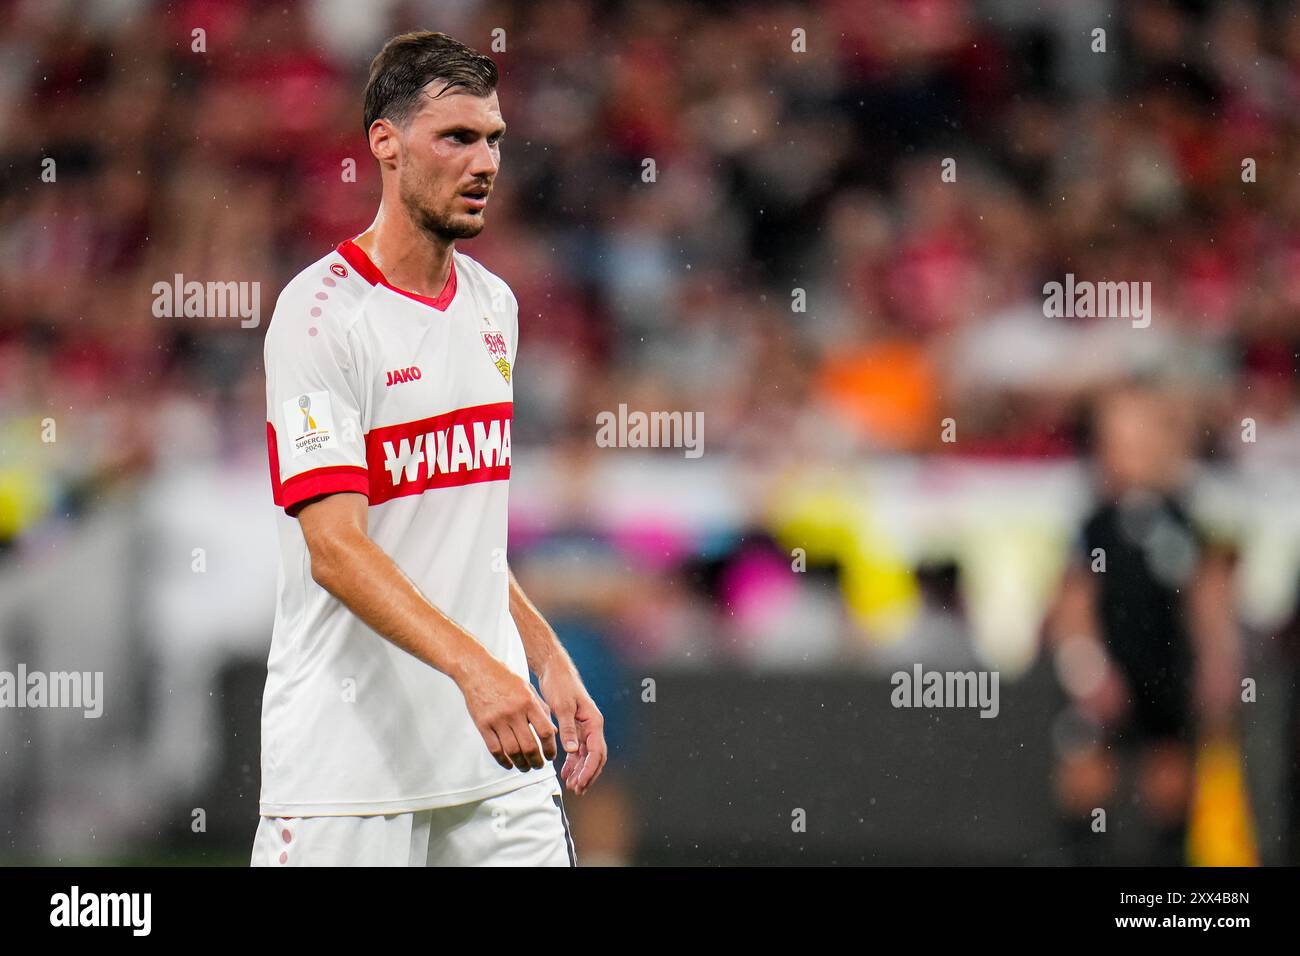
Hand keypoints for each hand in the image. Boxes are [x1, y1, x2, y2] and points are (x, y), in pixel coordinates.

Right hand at [458, 654, 557, 771]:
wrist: (477, 669)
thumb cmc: (504, 678)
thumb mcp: (528, 688)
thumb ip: (541, 709)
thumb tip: (553, 731)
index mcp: (528, 702)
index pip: (545, 731)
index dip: (550, 748)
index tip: (550, 756)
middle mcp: (514, 712)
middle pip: (529, 746)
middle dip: (536, 761)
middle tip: (539, 765)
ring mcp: (497, 719)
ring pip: (512, 751)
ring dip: (521, 764)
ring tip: (525, 767)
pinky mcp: (483, 724)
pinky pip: (494, 749)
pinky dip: (503, 760)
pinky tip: (508, 763)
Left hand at [539, 662, 606, 795]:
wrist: (554, 670)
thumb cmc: (560, 684)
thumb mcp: (562, 706)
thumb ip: (568, 729)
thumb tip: (573, 750)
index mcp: (593, 721)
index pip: (596, 752)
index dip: (589, 770)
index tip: (580, 783)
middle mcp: (592, 726)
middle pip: (595, 757)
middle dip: (588, 775)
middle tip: (577, 789)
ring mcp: (584, 727)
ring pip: (586, 755)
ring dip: (580, 771)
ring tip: (571, 785)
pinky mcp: (575, 727)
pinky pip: (578, 750)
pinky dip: (573, 762)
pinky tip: (566, 772)